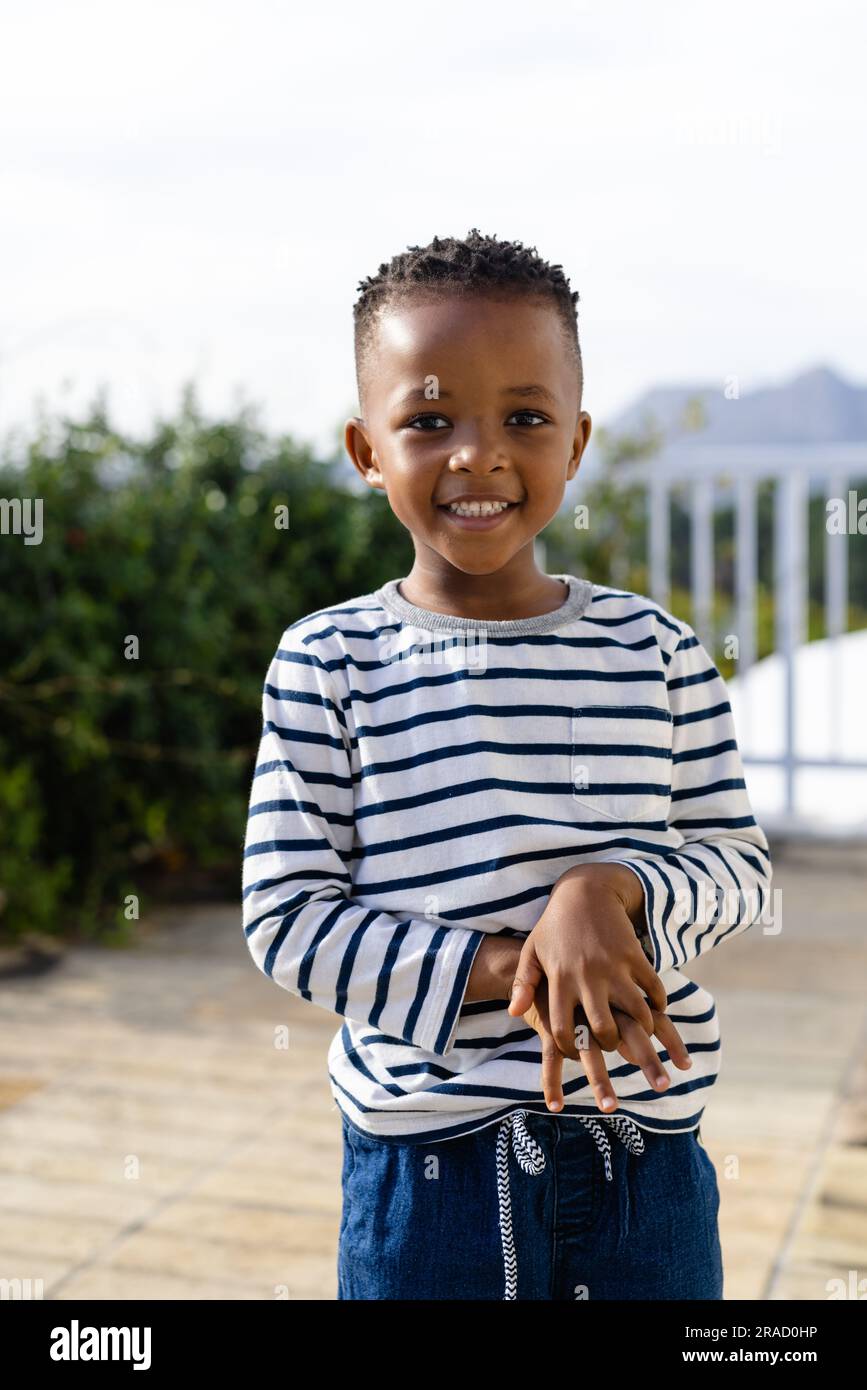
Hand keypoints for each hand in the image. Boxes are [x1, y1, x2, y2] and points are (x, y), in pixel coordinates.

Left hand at [508, 865, 665, 1052]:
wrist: (585, 890)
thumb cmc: (554, 926)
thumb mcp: (532, 951)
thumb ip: (523, 984)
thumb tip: (514, 1013)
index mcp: (559, 980)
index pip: (563, 1031)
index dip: (570, 1049)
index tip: (576, 1050)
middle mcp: (587, 977)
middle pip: (603, 1030)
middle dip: (609, 1044)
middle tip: (610, 1042)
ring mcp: (613, 966)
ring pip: (635, 1012)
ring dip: (641, 1028)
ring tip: (639, 1030)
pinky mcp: (633, 955)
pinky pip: (653, 988)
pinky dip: (659, 1002)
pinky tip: (655, 1007)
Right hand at [519, 983, 691, 1113]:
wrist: (540, 950)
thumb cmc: (579, 969)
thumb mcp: (606, 984)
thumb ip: (624, 1012)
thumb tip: (639, 1048)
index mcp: (620, 993)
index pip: (653, 1019)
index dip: (671, 1041)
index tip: (687, 1066)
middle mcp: (602, 1004)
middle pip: (630, 1035)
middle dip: (648, 1061)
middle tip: (663, 1087)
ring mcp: (574, 1015)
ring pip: (589, 1052)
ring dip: (600, 1080)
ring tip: (609, 1108)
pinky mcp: (549, 1023)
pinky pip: (550, 1056)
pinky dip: (552, 1081)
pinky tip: (556, 1105)